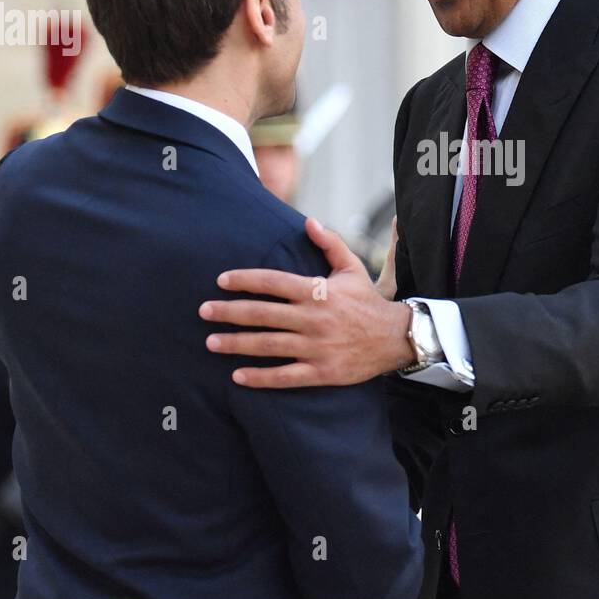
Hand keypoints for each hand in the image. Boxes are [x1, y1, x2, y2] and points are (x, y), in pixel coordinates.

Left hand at [200, 218, 414, 387]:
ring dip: (236, 343)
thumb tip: (308, 221)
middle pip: (262, 314)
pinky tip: (237, 376)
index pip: (272, 282)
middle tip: (203, 311)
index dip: (244, 280)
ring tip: (211, 342)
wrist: (395, 338)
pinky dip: (260, 377)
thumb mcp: (351, 268)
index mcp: (317, 291)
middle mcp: (313, 319)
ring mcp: (316, 347)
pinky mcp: (321, 372)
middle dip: (229, 312)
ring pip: (268, 345)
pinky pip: (285, 376)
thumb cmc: (367, 301)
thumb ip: (329, 243)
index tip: (221, 281)